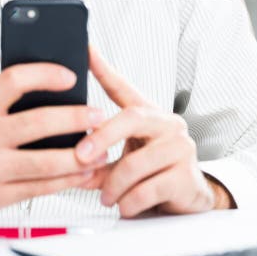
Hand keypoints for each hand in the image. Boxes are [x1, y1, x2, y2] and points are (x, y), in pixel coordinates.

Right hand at [0, 63, 106, 217]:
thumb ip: (6, 104)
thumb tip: (56, 94)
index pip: (13, 81)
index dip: (45, 75)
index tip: (69, 76)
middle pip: (38, 123)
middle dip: (76, 119)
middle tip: (98, 115)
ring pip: (46, 162)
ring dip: (81, 156)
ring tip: (100, 149)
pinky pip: (41, 188)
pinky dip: (68, 181)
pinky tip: (83, 173)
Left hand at [76, 46, 233, 216]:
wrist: (188, 200)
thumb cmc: (153, 174)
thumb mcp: (124, 159)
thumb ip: (99, 156)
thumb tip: (67, 158)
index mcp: (149, 115)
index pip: (123, 87)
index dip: (103, 68)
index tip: (86, 49)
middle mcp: (168, 124)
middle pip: (131, 117)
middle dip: (101, 138)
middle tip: (80, 157)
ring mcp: (180, 148)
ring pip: (135, 163)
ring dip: (113, 185)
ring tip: (105, 197)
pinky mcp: (186, 176)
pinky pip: (147, 189)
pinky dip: (129, 202)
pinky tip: (124, 206)